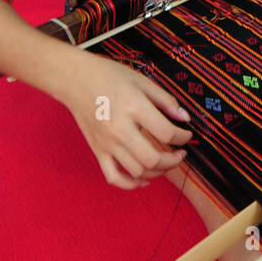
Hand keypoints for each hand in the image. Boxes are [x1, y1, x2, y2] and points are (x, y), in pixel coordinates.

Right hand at [62, 53, 192, 189]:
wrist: (75, 80)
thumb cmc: (109, 76)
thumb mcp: (142, 81)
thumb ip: (166, 101)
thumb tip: (184, 118)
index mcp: (134, 108)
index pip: (167, 133)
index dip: (183, 137)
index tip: (186, 134)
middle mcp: (120, 130)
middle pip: (153, 159)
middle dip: (173, 160)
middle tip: (180, 154)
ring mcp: (107, 143)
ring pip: (137, 171)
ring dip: (157, 172)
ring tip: (166, 163)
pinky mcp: (97, 151)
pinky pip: (114, 177)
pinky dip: (130, 184)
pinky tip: (143, 180)